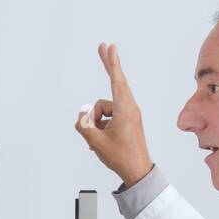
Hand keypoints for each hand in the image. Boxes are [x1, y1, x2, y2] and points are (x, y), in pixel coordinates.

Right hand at [75, 43, 152, 187]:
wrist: (137, 171)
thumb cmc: (121, 157)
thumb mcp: (96, 142)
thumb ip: (84, 126)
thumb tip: (81, 118)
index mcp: (124, 110)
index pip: (116, 80)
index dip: (111, 62)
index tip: (109, 47)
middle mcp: (128, 108)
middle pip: (114, 84)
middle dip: (108, 67)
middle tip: (102, 47)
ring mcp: (128, 114)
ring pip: (104, 108)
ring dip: (96, 121)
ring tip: (98, 139)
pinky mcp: (126, 121)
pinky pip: (108, 116)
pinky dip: (100, 126)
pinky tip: (99, 141)